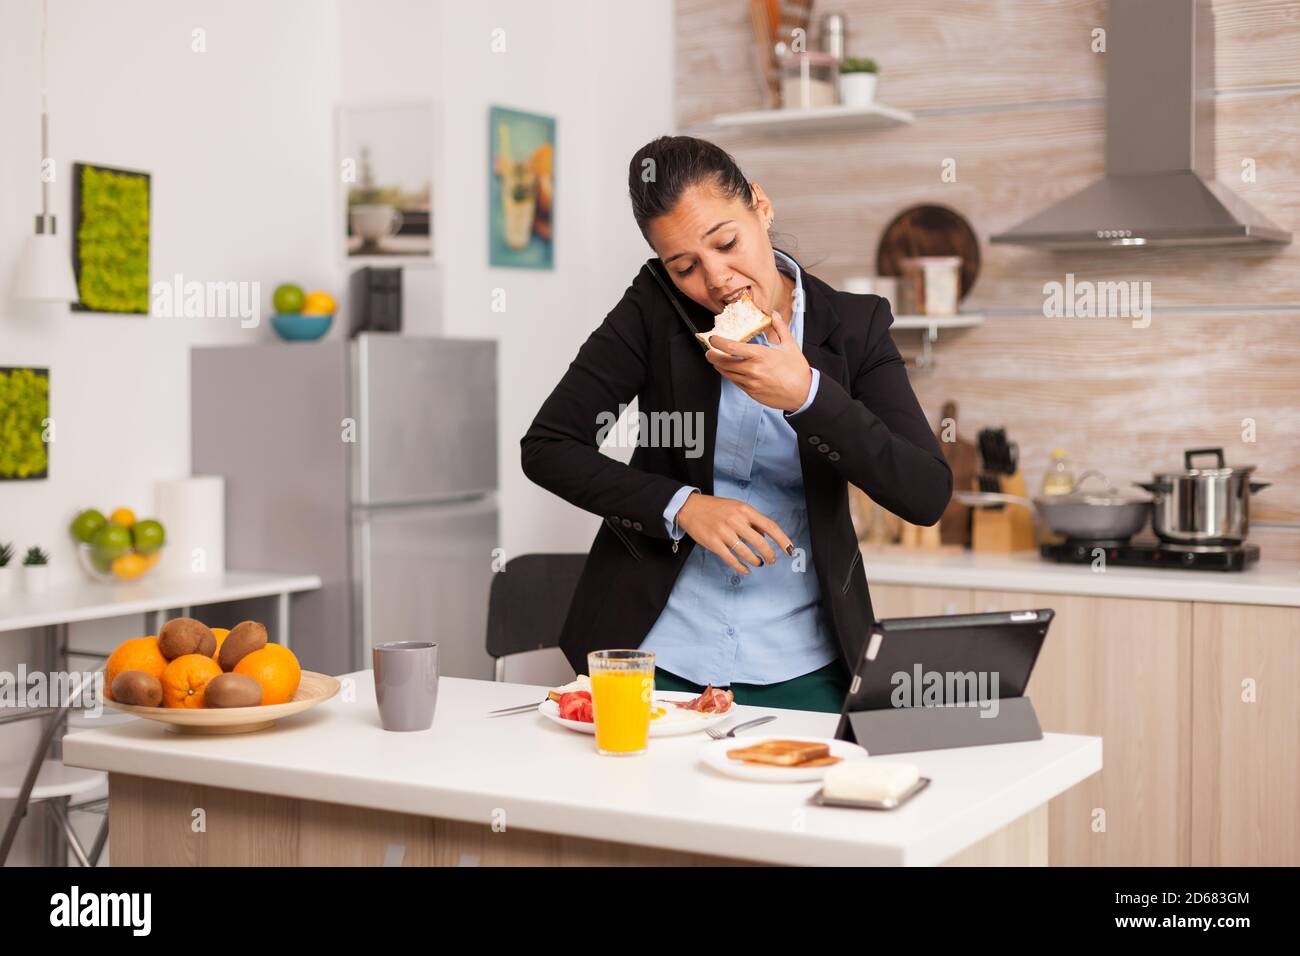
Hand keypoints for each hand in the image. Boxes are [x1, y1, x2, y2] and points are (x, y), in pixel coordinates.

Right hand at [674, 492, 793, 574]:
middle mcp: (735, 520)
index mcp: (744, 510)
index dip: (782, 539)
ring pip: (746, 552)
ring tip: (758, 563)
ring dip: (755, 561)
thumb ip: (752, 521)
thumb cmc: (716, 508)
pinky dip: (740, 567)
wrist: (690, 507)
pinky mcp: (713, 542)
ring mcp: (723, 532)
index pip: (769, 525)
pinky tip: (746, 570)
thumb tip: (766, 536)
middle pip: (760, 542)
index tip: (790, 549)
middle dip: (769, 554)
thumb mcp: (737, 507)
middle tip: (771, 560)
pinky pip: (730, 559)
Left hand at [704, 310, 812, 411]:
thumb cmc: (797, 369)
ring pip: (727, 374)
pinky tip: (730, 371)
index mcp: (760, 355)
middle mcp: (752, 369)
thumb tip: (774, 314)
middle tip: (709, 351)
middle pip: (723, 362)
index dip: (717, 342)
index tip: (713, 339)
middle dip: (712, 355)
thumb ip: (779, 327)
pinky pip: (735, 383)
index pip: (731, 347)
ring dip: (719, 366)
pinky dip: (730, 375)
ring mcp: (750, 383)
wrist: (803, 393)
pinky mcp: (751, 392)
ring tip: (716, 360)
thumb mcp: (790, 345)